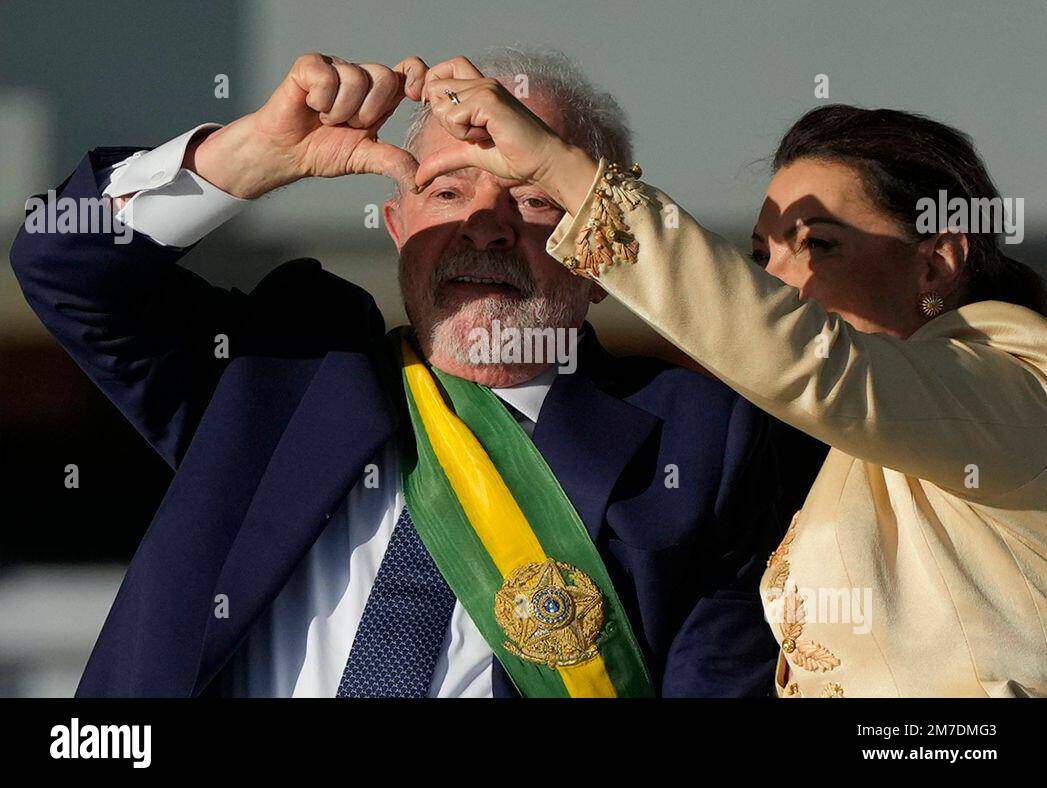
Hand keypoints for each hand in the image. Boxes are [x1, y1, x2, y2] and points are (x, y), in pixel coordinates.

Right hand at [189, 52, 427, 197]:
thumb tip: (419, 181)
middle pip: (385, 76)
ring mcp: (336, 67)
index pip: (410, 69)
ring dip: (340, 111)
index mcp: (380, 96)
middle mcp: (361, 77)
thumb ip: (394, 163)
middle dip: (367, 112)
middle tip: (348, 125)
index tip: (414, 96)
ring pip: (356, 79)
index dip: (416, 75)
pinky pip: (327, 77)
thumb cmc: (324, 151)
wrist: (287, 154)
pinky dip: (320, 101)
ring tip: (326, 119)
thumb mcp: (365, 159)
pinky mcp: (311, 65)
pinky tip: (311, 105)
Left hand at [416, 56, 597, 213]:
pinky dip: (465, 133)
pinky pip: (454, 116)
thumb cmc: (513, 156)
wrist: (541, 162)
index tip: (444, 115)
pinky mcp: (489, 100)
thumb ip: (444, 159)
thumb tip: (417, 178)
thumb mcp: (470, 155)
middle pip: (435, 87)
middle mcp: (482, 81)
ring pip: (442, 103)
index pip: (441, 71)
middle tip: (471, 131)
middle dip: (443, 115)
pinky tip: (489, 135)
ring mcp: (486, 88)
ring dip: (457, 129)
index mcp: (479, 87)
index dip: (433, 89)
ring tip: (484, 134)